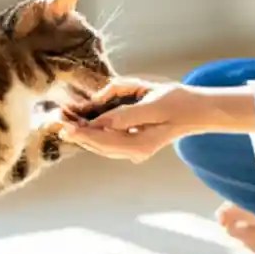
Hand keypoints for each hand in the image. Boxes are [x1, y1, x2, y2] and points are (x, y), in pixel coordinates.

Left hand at [58, 78, 189, 162]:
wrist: (198, 110)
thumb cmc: (179, 102)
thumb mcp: (153, 103)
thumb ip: (125, 114)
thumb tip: (100, 121)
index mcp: (139, 144)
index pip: (102, 140)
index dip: (81, 132)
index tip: (63, 124)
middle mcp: (135, 151)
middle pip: (98, 145)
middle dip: (77, 132)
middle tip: (56, 119)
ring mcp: (135, 148)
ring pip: (101, 144)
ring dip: (83, 132)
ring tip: (65, 119)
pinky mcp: (135, 141)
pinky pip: (109, 140)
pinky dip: (94, 131)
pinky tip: (83, 122)